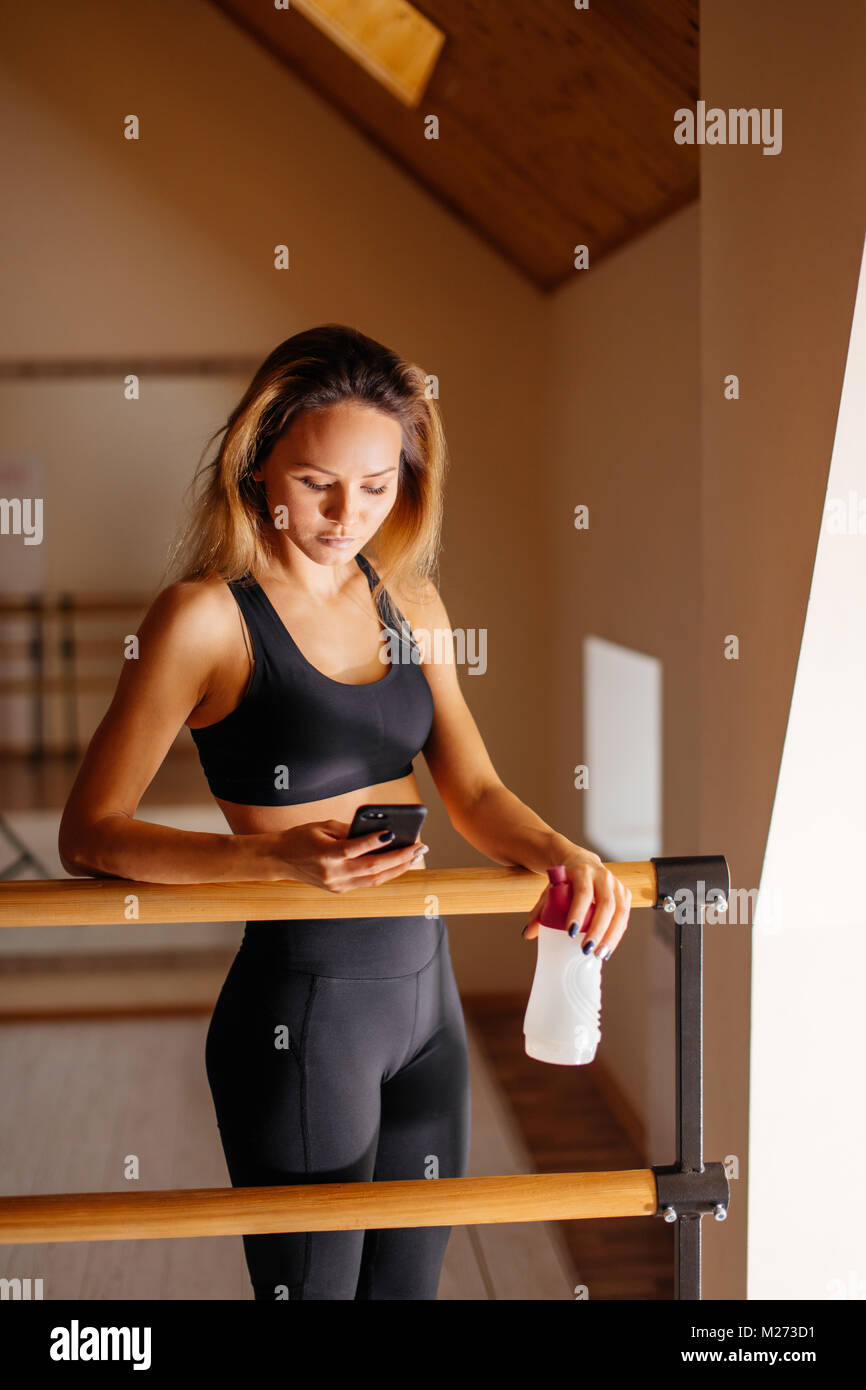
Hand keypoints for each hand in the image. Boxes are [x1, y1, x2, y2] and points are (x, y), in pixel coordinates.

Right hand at [271, 819, 427, 893]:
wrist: (280, 859)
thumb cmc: (302, 837)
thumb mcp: (324, 826)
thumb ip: (350, 831)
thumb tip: (378, 832)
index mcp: (326, 854)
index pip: (356, 848)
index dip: (376, 841)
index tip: (394, 833)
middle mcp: (333, 873)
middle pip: (372, 868)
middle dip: (399, 858)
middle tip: (419, 847)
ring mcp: (337, 884)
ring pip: (374, 879)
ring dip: (397, 868)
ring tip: (414, 856)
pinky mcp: (338, 890)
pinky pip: (367, 882)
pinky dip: (383, 873)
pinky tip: (397, 864)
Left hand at [522, 848, 631, 959]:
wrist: (581, 861)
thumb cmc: (565, 879)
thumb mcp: (550, 890)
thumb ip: (539, 911)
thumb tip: (528, 933)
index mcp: (581, 870)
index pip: (582, 891)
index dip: (578, 912)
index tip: (571, 932)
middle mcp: (602, 875)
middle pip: (606, 903)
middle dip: (597, 929)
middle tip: (586, 949)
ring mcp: (616, 883)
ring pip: (620, 911)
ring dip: (611, 935)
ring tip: (599, 954)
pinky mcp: (624, 893)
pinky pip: (624, 916)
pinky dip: (617, 934)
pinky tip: (608, 948)